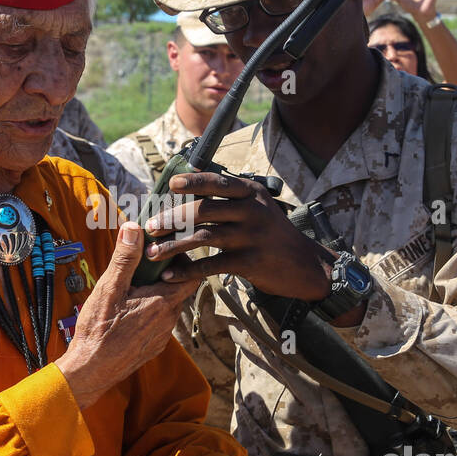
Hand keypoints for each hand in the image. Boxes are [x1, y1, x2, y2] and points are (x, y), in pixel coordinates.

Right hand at [54, 223, 199, 410]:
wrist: (91, 370)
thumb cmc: (99, 331)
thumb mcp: (109, 289)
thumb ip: (125, 259)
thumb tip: (134, 229)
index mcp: (163, 302)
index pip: (191, 275)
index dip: (181, 260)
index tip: (161, 253)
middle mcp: (169, 320)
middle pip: (179, 289)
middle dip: (165, 275)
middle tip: (143, 266)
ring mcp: (162, 335)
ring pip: (168, 306)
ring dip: (156, 294)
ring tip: (133, 287)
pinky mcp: (154, 346)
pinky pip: (159, 322)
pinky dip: (150, 311)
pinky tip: (129, 311)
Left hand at [143, 171, 332, 299]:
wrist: (305, 265)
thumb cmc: (272, 235)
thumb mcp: (258, 208)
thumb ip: (230, 200)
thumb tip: (189, 190)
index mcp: (251, 192)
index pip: (217, 181)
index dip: (192, 181)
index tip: (169, 185)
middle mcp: (252, 210)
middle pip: (204, 209)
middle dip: (172, 217)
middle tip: (151, 226)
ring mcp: (252, 236)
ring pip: (204, 236)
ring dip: (173, 245)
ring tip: (152, 252)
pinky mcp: (250, 262)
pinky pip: (211, 265)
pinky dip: (188, 270)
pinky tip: (170, 274)